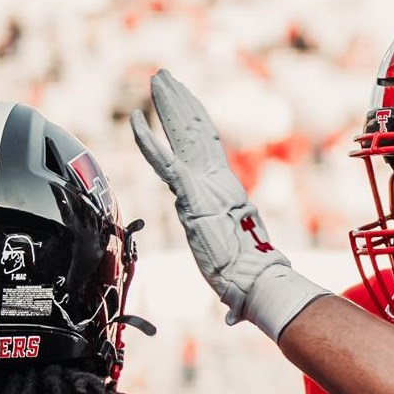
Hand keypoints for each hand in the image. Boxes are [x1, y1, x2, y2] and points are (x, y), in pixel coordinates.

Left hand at [130, 69, 327, 338]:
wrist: (258, 283)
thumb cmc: (252, 285)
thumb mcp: (234, 281)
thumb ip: (231, 292)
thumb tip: (236, 316)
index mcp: (227, 193)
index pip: (209, 149)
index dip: (195, 123)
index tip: (184, 103)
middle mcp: (217, 181)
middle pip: (196, 131)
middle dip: (180, 102)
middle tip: (165, 77)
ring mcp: (205, 184)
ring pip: (183, 134)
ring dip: (169, 104)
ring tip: (158, 78)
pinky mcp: (192, 194)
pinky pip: (164, 161)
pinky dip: (148, 140)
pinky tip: (135, 120)